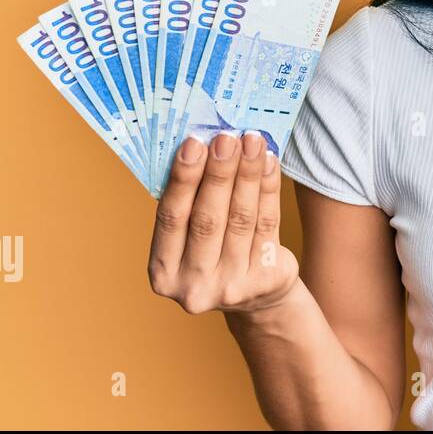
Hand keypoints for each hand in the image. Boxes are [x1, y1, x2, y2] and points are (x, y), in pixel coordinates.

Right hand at [148, 131, 299, 314]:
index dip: (183, 180)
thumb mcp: (190, 236)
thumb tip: (202, 145)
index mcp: (163, 271)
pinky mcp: (264, 280)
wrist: (257, 295)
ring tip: (252, 142)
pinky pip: (268, 223)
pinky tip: (268, 162)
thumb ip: (190, 201)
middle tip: (227, 138)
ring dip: (247, 174)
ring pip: (241, 218)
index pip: (170, 219)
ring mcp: (231, 287)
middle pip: (207, 219)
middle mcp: (193, 285)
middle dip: (219, 173)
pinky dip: (269, 188)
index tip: (193, 144)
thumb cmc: (215, 251)